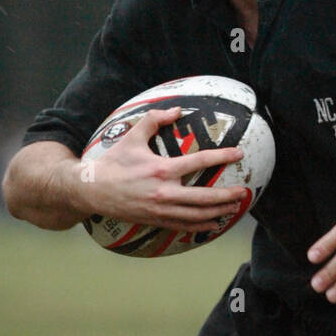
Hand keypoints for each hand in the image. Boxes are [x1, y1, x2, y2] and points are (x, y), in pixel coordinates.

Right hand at [79, 107, 246, 230]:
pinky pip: (183, 226)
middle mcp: (165, 192)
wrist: (91, 190)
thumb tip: (177, 109)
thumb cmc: (113, 162)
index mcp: (162, 169)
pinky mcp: (156, 220)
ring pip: (197, 215)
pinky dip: (201, 226)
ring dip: (219, 212)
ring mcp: (161, 209)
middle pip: (205, 197)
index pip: (200, 161)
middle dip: (227, 195)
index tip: (239, 153)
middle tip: (244, 191)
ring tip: (234, 208)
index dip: (223, 156)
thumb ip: (154, 119)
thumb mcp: (132, 136)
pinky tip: (214, 224)